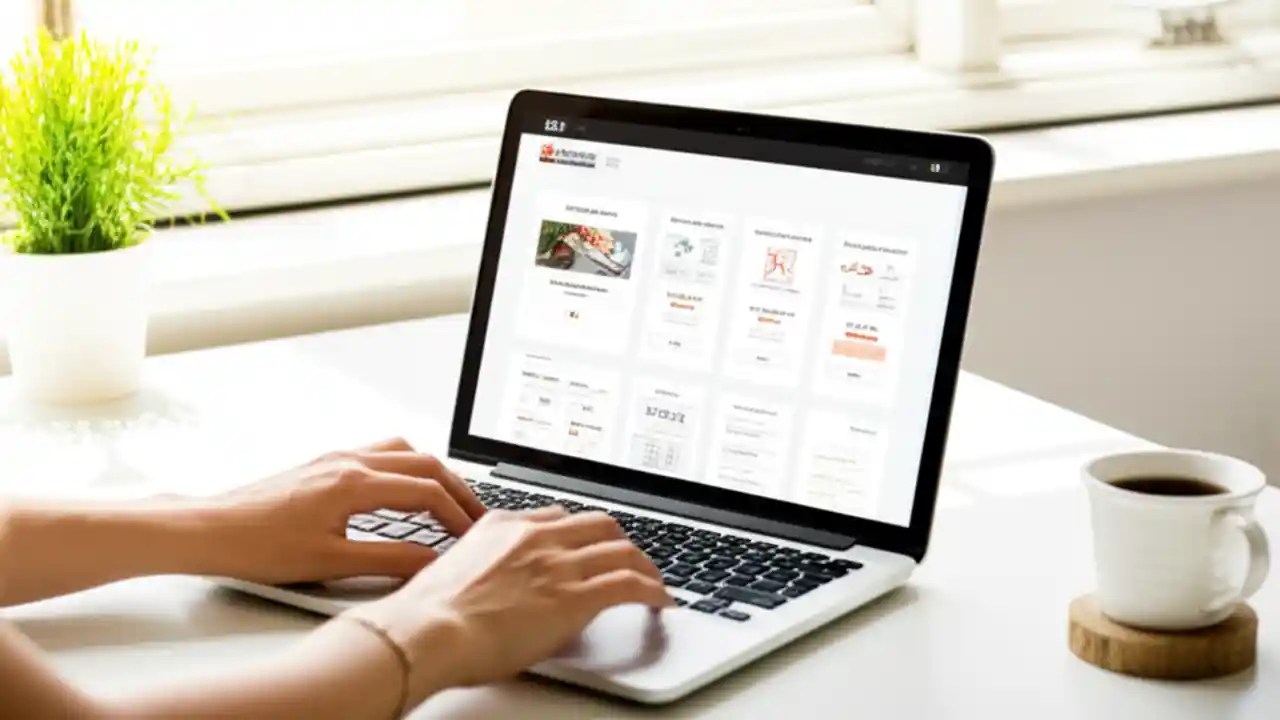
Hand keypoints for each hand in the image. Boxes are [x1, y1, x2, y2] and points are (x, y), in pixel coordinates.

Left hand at [200, 437, 484, 583]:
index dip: (457, 516)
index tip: (473, 538)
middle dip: (458, 490)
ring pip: (404, 451)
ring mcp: (337, 457)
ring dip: (433, 473)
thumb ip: (389, 559)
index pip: (427, 493)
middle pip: (425, 463)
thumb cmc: (259, 547)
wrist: (210, 530)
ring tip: (448, 501)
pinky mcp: (325, 463)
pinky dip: (406, 469)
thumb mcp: (331, 562)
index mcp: (355, 483)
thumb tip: (432, 562)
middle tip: (477, 517)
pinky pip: (381, 453)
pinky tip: (403, 492)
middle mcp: (350, 460)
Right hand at [350, 507, 672, 699]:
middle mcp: (535, 537)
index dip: (578, 532)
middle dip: (618, 542)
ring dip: (643, 566)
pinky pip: (630, 584)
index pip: (555, 516)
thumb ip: (482, 565)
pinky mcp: (576, 596)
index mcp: (502, 526)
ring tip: (652, 581)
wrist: (426, 631)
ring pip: (621, 549)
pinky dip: (653, 590)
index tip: (586, 544)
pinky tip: (660, 600)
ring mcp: (558, 563)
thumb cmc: (427, 615)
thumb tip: (491, 584)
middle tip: (628, 559)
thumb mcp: (453, 571)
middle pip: (597, 524)